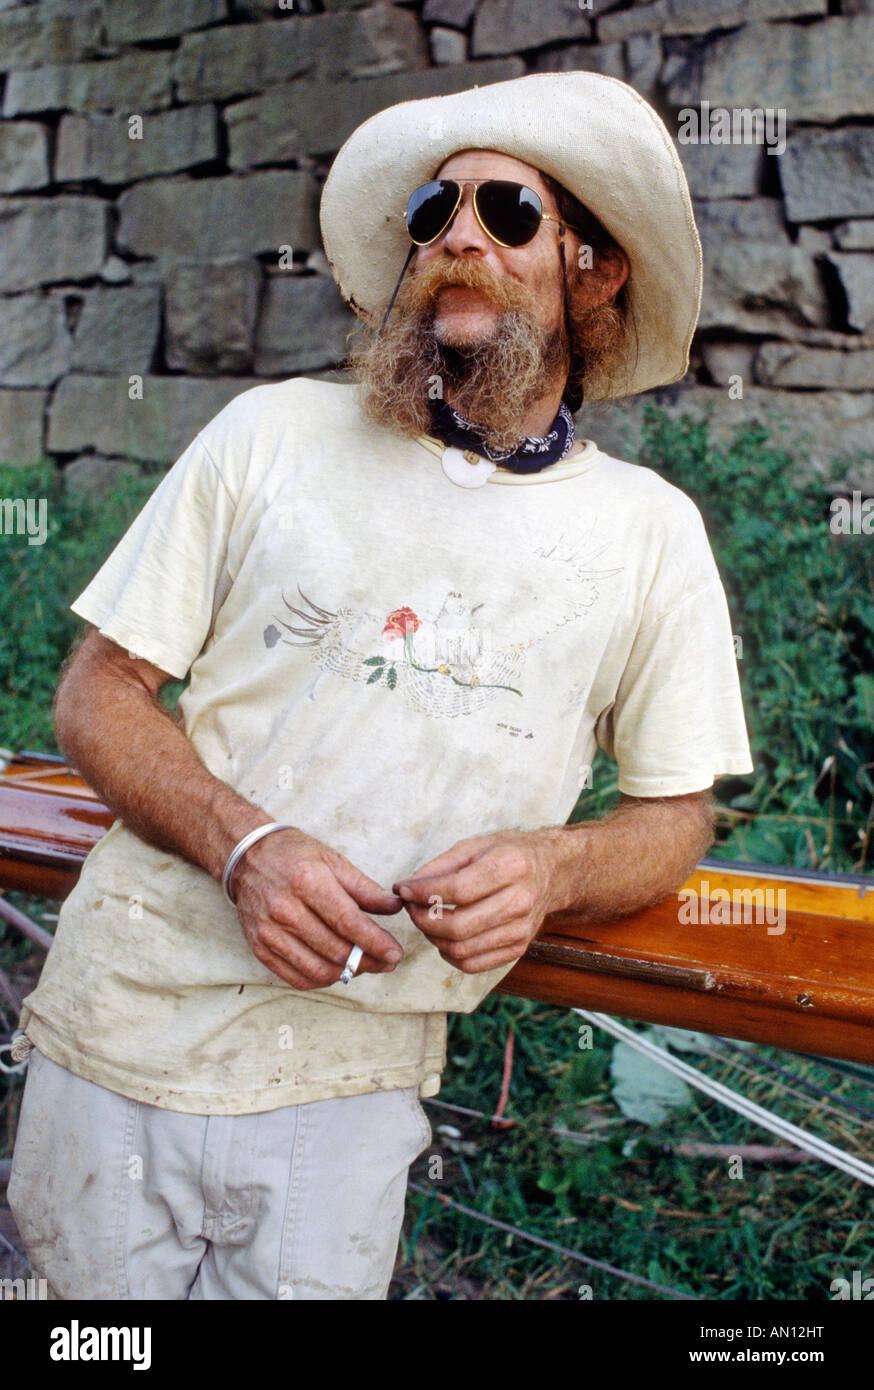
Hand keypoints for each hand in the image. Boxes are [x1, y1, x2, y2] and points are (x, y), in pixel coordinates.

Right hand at [233, 827, 405, 989]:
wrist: (247, 857)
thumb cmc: (294, 855)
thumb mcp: (333, 860)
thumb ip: (365, 888)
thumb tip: (395, 908)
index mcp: (307, 881)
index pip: (348, 923)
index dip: (376, 943)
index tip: (395, 952)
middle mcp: (285, 909)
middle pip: (335, 949)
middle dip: (368, 961)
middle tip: (387, 961)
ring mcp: (269, 931)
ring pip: (318, 969)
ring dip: (347, 973)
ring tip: (363, 964)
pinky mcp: (259, 948)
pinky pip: (296, 978)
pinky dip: (322, 979)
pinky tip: (336, 969)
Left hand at [392, 829, 559, 973]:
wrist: (552, 872)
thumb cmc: (508, 854)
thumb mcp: (475, 846)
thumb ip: (439, 867)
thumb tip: (405, 889)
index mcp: (510, 866)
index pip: (457, 889)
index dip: (423, 893)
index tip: (403, 890)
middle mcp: (520, 900)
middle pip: (458, 926)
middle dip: (423, 920)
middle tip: (412, 909)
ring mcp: (521, 929)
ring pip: (461, 950)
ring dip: (433, 938)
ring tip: (427, 920)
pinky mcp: (518, 948)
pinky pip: (472, 964)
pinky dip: (449, 954)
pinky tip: (445, 936)